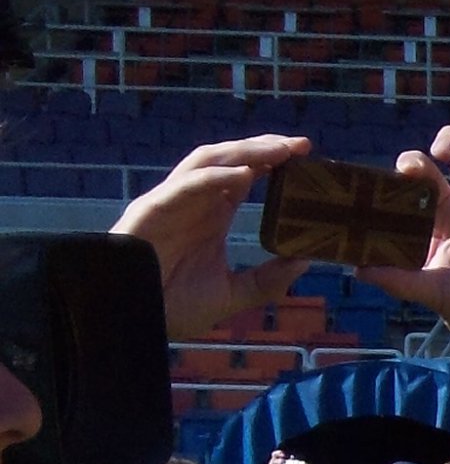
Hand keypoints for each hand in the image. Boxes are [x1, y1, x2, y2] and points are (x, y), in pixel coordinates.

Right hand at [112, 135, 314, 341]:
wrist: (132, 319)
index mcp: (212, 216)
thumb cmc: (173, 306)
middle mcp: (194, 203)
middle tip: (300, 144)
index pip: (244, 176)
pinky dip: (215, 177)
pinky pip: (186, 186)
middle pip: (230, 161)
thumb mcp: (232, 294)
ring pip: (209, 163)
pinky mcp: (153, 209)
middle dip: (263, 148)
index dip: (271, 162)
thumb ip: (267, 281)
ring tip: (279, 149)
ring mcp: (172, 202)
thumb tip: (304, 262)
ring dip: (245, 153)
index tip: (303, 155)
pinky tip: (244, 174)